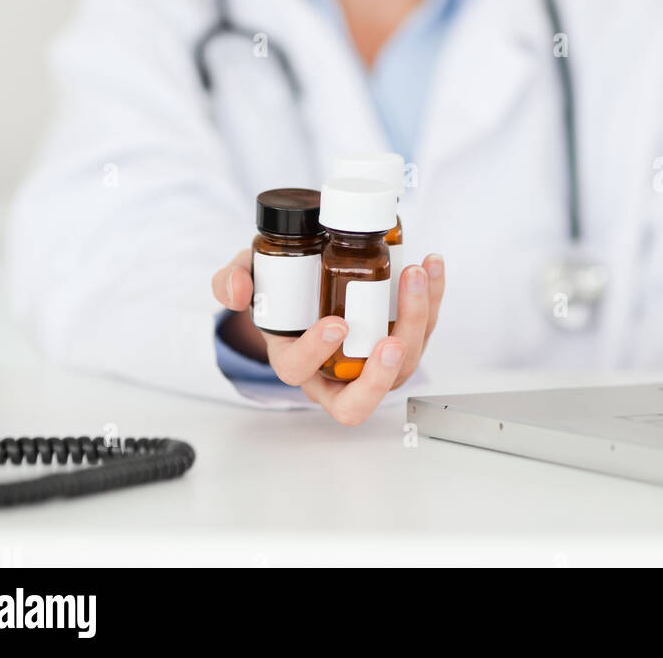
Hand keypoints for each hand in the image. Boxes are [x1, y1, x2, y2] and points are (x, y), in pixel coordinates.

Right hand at [211, 250, 444, 424]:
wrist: (313, 278)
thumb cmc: (283, 292)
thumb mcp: (251, 279)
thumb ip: (230, 281)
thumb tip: (237, 292)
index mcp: (296, 361)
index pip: (300, 372)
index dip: (317, 352)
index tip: (335, 323)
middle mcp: (336, 373)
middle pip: (359, 397)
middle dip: (380, 375)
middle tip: (391, 339)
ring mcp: (372, 362)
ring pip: (402, 365)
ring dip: (417, 321)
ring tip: (416, 277)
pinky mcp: (400, 340)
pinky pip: (422, 331)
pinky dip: (432, 298)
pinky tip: (431, 266)